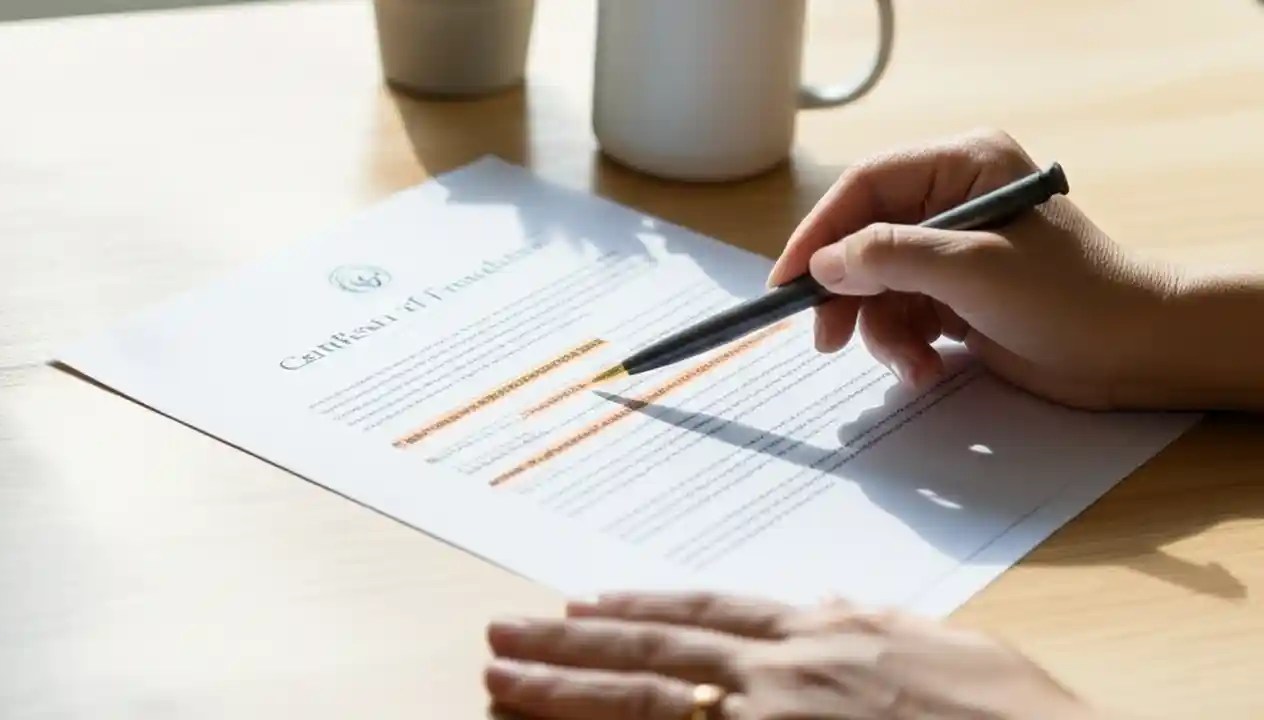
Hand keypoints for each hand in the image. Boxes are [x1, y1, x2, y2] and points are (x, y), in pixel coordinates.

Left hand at [484, 592, 1095, 719]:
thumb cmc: (1017, 718)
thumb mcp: (945, 648)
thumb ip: (871, 624)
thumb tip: (823, 606)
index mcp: (824, 632)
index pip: (705, 612)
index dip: (636, 609)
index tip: (581, 605)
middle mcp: (784, 674)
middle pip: (655, 654)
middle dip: (571, 646)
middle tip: (500, 634)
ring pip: (647, 706)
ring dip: (567, 695)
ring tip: (502, 682)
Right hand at [767, 129, 1176, 409]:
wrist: (1137, 352)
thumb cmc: (1069, 296)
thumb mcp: (972, 269)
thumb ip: (890, 257)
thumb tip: (823, 265)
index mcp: (961, 166)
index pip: (865, 188)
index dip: (819, 233)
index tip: (786, 282)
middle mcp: (952, 200)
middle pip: (864, 241)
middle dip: (847, 295)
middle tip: (827, 340)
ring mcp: (954, 250)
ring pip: (878, 287)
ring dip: (883, 332)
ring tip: (911, 366)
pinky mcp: (958, 296)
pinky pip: (903, 315)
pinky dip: (905, 346)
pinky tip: (927, 369)